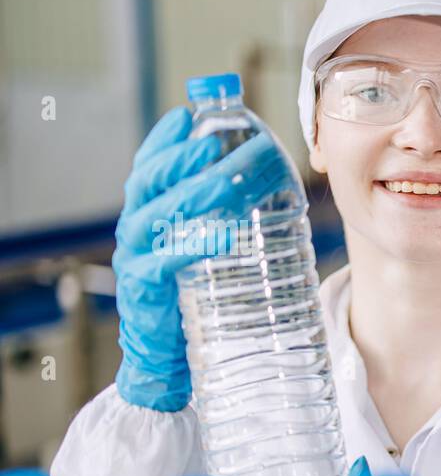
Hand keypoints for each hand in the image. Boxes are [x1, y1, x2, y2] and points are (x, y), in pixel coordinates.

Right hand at [113, 106, 293, 410]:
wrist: (168, 361)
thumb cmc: (194, 298)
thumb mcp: (205, 249)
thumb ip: (222, 218)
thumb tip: (267, 183)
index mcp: (149, 215)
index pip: (151, 166)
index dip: (167, 139)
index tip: (192, 114)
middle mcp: (137, 230)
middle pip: (156, 182)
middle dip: (188, 156)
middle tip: (219, 139)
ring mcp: (137, 259)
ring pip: (160, 215)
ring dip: (195, 191)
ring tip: (224, 175)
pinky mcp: (146, 292)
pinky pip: (166, 263)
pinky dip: (192, 247)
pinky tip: (220, 235)